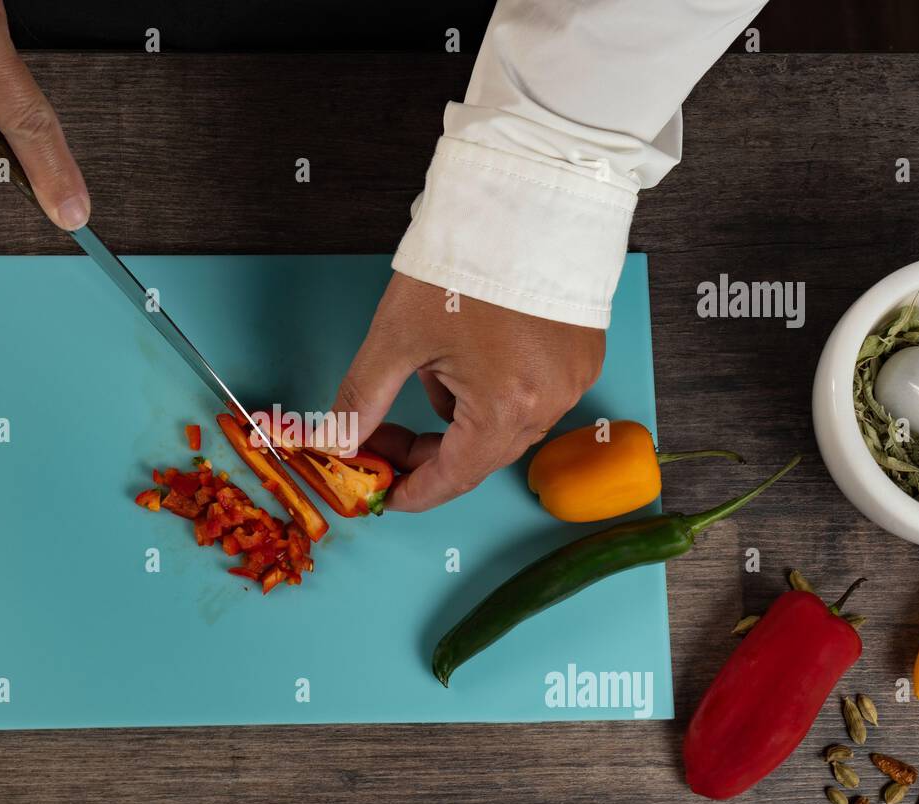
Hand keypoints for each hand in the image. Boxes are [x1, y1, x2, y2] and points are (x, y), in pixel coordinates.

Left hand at [330, 273, 604, 511]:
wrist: (530, 194)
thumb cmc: (467, 260)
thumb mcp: (398, 335)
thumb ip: (364, 398)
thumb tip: (337, 439)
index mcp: (505, 407)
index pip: (454, 477)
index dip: (414, 491)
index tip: (384, 494)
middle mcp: (549, 404)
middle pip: (479, 455)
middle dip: (426, 451)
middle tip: (379, 436)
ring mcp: (572, 381)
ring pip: (503, 425)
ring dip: (457, 419)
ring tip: (425, 371)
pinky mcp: (581, 356)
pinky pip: (528, 395)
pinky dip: (490, 391)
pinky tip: (464, 354)